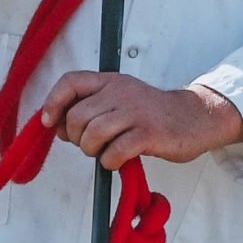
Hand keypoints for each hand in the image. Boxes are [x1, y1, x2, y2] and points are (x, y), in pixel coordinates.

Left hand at [37, 73, 242, 168]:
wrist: (194, 118)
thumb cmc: (150, 115)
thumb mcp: (119, 102)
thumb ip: (90, 110)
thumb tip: (54, 126)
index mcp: (110, 81)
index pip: (71, 81)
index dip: (53, 102)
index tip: (48, 122)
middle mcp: (120, 91)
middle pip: (77, 116)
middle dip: (75, 137)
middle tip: (90, 145)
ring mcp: (135, 111)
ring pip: (93, 134)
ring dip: (92, 151)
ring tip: (105, 153)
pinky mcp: (149, 133)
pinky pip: (115, 151)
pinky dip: (110, 161)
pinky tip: (118, 160)